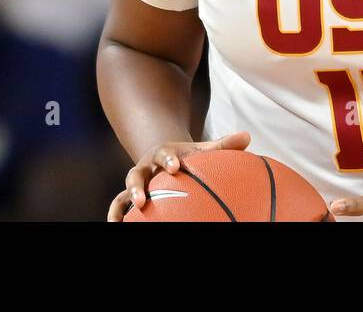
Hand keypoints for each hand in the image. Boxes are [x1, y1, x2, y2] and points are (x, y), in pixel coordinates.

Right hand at [106, 130, 250, 220]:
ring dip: (122, 204)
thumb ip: (223, 146)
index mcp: (165, 154)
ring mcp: (137, 181)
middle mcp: (146, 167)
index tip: (175, 167)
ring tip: (121, 221)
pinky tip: (116, 226)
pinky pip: (118, 204)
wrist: (166, 157)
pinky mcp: (130, 194)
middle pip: (137, 173)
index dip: (168, 160)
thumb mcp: (202, 149)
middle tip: (144, 199)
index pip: (165, 155)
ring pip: (124, 191)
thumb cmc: (189, 157)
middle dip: (138, 186)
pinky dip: (115, 214)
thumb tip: (247, 137)